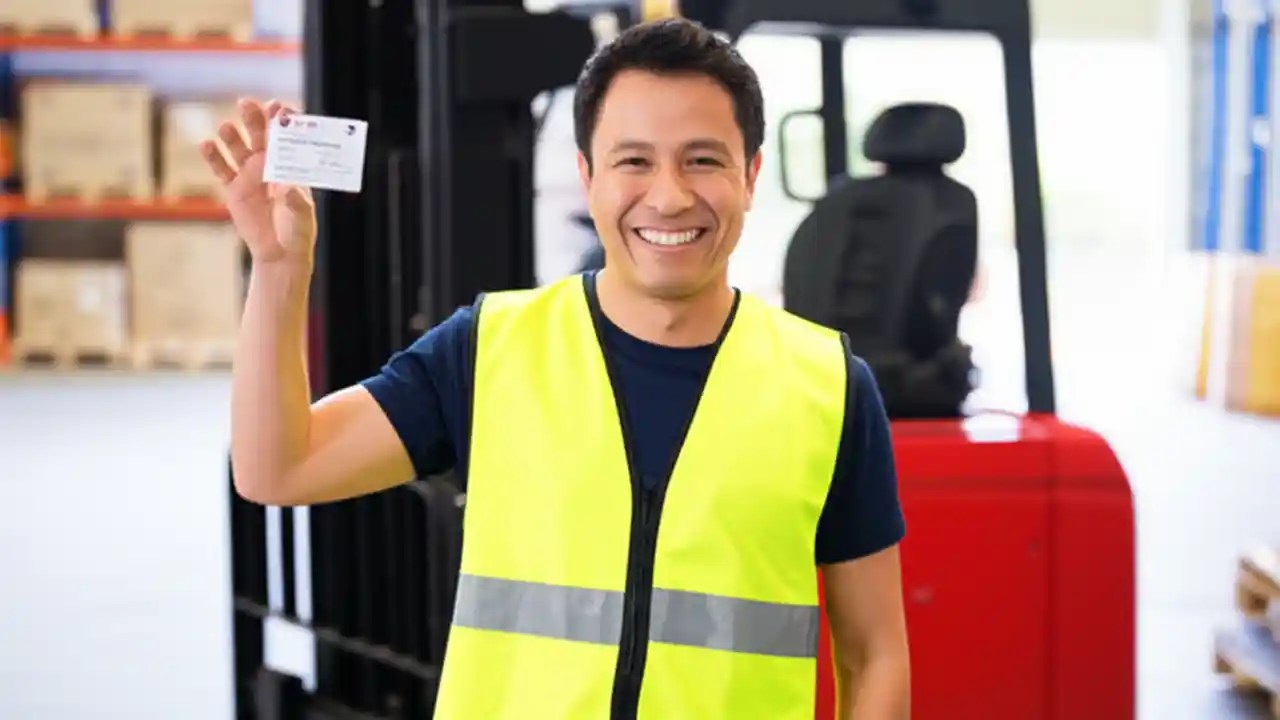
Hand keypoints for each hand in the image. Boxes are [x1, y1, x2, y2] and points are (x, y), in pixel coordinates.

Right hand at [200, 98, 316, 266]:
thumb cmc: (298, 233)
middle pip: (261, 136)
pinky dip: (213, 157)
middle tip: (247, 103)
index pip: (287, 138)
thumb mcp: (302, 216)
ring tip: (225, 126)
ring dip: (232, 135)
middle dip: (254, 118)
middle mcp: (270, 167)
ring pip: (239, 149)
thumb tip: (287, 186)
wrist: (280, 254)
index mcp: (291, 167)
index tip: (279, 107)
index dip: (282, 121)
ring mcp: (250, 176)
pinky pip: (222, 169)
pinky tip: (206, 144)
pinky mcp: (234, 189)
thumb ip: (296, 200)